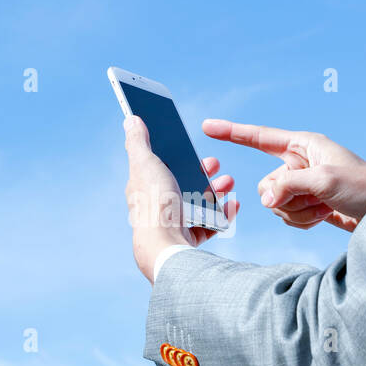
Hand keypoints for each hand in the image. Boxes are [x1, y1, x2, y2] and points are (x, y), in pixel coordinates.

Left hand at [123, 115, 240, 281]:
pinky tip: (234, 204)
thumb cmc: (154, 203)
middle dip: (203, 172)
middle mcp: (157, 207)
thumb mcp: (145, 163)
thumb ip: (139, 141)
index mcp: (145, 189)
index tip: (193, 148)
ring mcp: (173, 225)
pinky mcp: (189, 240)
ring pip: (199, 204)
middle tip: (215, 164)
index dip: (178, 156)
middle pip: (183, 185)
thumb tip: (131, 119)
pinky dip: (224, 213)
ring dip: (217, 190)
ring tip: (229, 183)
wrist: (166, 246)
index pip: (161, 168)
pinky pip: (211, 224)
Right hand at [201, 119, 365, 231]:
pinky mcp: (307, 205)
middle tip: (315, 198)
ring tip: (326, 208)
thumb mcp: (326, 181)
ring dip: (298, 212)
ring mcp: (302, 185)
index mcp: (304, 145)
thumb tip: (265, 199)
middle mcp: (300, 163)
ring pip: (274, 205)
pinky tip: (325, 216)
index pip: (260, 137)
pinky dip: (303, 221)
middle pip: (265, 185)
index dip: (232, 133)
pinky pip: (287, 216)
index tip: (207, 126)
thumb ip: (290, 185)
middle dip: (286, 198)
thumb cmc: (364, 189)